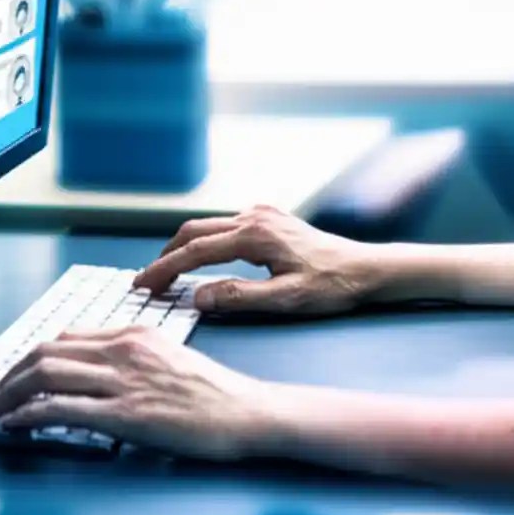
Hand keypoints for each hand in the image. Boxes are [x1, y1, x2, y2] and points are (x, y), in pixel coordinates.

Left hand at [0, 327, 276, 460]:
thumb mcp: (168, 357)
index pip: (65, 338)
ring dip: (10, 394)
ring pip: (45, 375)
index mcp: (133, 334)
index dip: (31, 357)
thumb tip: (92, 372)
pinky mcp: (126, 414)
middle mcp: (123, 350)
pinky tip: (15, 424)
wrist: (250, 413)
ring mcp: (123, 380)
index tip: (16, 375)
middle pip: (45, 352)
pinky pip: (61, 409)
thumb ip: (129, 358)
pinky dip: (27, 415)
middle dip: (10, 374)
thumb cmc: (215, 393)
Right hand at [133, 205, 379, 315]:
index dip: (164, 269)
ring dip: (183, 248)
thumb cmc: (333, 286)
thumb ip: (238, 298)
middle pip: (193, 232)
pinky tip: (200, 259)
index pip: (195, 251)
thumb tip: (198, 297)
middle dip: (166, 256)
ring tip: (167, 273)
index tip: (144, 284)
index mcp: (255, 236)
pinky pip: (224, 225)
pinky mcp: (269, 218)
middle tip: (148, 281)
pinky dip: (203, 241)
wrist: (369, 269)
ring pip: (207, 226)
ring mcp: (261, 214)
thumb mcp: (286, 300)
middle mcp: (254, 217)